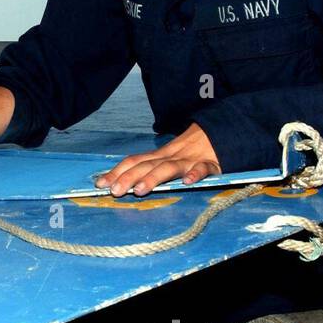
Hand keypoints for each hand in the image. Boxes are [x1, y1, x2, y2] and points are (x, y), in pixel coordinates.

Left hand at [95, 123, 220, 196]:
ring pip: (170, 168)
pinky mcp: (212, 164)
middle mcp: (172, 156)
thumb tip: (122, 181)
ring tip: (140, 190)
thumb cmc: (191, 150)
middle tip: (114, 191)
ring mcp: (191, 160)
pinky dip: (196, 174)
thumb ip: (150, 168)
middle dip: (128, 178)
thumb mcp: (169, 157)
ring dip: (154, 178)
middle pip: (147, 165)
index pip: (134, 161)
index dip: (117, 172)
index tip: (100, 184)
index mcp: (160, 156)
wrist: (222, 131)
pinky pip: (204, 169)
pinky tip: (187, 182)